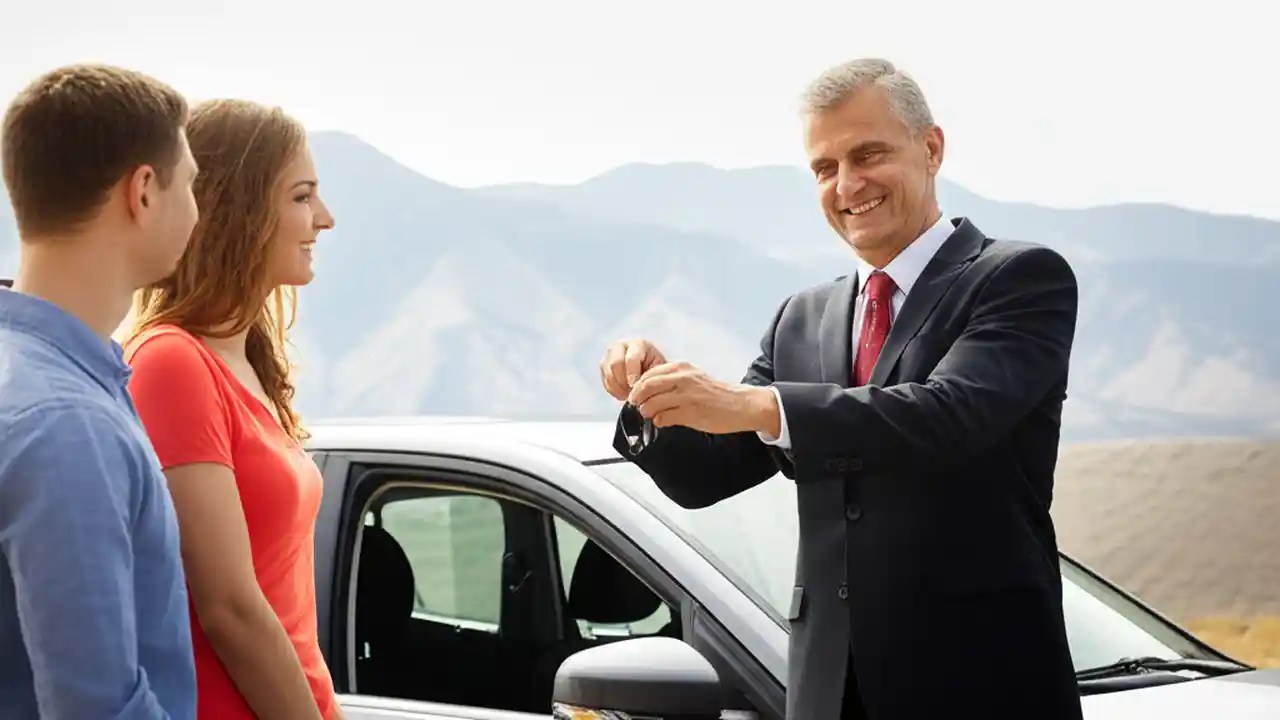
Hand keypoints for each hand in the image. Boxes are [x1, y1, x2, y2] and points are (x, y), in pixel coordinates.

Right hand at [600, 339, 666, 400]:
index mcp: (638, 344)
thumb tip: (638, 386)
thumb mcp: (659, 370)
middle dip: (623, 382)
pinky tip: (624, 393)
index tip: (635, 387)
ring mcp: (610, 355)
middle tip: (632, 393)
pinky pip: (605, 381)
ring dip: (618, 388)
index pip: (630, 358)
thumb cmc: (656, 370)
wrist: (649, 371)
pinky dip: (614, 390)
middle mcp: (621, 346)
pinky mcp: (603, 366)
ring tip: (630, 394)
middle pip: (615, 364)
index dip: (632, 374)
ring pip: (608, 374)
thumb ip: (651, 375)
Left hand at [627, 361, 778, 435]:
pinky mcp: (690, 413)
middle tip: (638, 406)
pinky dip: (659, 421)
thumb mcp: (692, 377)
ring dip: (647, 411)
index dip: (638, 387)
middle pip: (646, 387)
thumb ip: (672, 380)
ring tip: (651, 415)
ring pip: (652, 403)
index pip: (648, 374)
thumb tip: (648, 390)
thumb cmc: (715, 393)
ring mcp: (685, 396)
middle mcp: (682, 378)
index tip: (636, 395)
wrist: (739, 404)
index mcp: (681, 368)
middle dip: (638, 399)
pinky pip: (663, 418)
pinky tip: (664, 421)